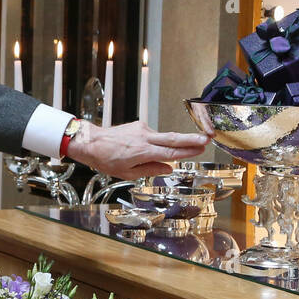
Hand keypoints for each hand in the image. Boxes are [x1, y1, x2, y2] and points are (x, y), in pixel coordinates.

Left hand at [68, 120, 210, 179]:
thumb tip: (168, 167)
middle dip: (191, 139)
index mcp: (144, 151)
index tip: (201, 149)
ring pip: (162, 138)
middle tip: (207, 139)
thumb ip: (150, 169)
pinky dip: (154, 142)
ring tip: (160, 154)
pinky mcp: (139, 125)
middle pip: (173, 139)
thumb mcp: (127, 173)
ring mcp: (142, 129)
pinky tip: (143, 150)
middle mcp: (145, 137)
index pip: (171, 152)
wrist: (91, 142)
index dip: (188, 152)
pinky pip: (152, 135)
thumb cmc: (106, 159)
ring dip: (168, 145)